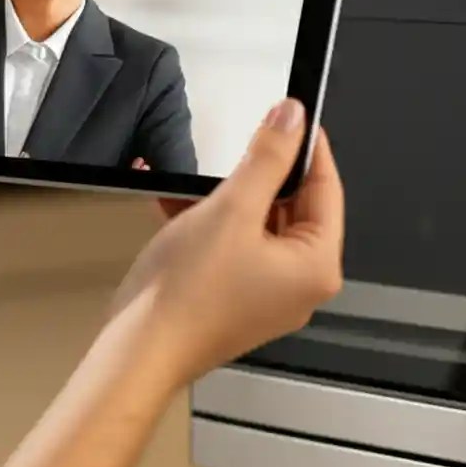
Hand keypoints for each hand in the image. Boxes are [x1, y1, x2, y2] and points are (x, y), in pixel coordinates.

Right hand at [0, 97, 342, 466]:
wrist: (137, 351)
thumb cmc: (186, 295)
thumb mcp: (232, 208)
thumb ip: (268, 157)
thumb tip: (292, 119)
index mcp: (316, 266)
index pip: (328, 188)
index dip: (308, 147)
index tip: (291, 115)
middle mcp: (299, 285)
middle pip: (293, 207)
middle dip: (259, 173)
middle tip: (238, 142)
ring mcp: (266, 294)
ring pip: (257, 224)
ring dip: (227, 196)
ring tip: (197, 177)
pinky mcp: (234, 298)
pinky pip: (233, 245)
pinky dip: (210, 222)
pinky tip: (177, 200)